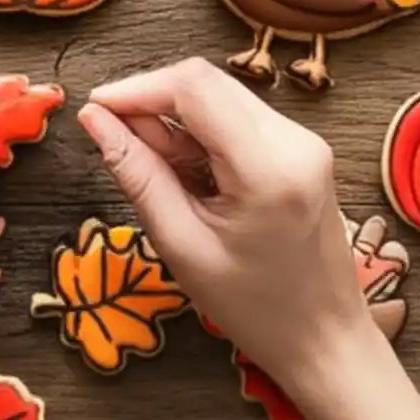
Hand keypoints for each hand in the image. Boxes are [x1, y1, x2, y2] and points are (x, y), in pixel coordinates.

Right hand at [78, 59, 419, 419]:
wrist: (324, 337)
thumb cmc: (254, 308)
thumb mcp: (182, 245)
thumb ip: (137, 174)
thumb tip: (95, 120)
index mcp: (269, 169)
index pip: (195, 86)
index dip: (136, 88)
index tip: (95, 109)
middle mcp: (295, 140)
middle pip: (208, 82)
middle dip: (153, 102)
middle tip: (117, 142)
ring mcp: (304, 140)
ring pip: (221, 96)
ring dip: (177, 120)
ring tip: (158, 173)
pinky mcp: (302, 147)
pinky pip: (239, 117)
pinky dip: (202, 134)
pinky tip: (190, 175)